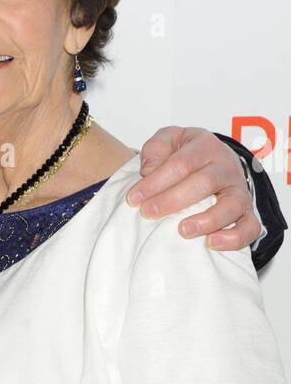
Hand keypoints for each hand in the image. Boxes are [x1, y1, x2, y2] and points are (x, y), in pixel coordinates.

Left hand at [127, 127, 259, 250]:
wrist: (215, 159)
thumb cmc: (187, 153)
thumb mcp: (169, 140)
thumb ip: (155, 148)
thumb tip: (149, 170)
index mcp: (205, 146)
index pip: (180, 163)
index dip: (156, 182)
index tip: (134, 198)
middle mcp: (226, 166)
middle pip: (204, 182)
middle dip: (173, 200)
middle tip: (148, 213)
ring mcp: (239, 190)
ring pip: (232, 204)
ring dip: (208, 220)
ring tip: (184, 231)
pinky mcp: (247, 212)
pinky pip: (250, 226)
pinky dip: (235, 238)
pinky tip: (212, 244)